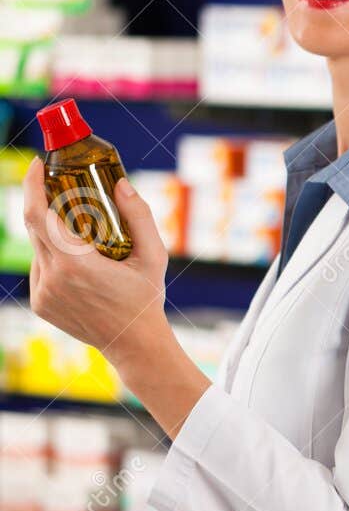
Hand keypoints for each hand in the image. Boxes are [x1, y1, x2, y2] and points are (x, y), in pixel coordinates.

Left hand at [23, 160, 169, 370]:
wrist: (134, 345)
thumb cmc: (145, 300)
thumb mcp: (153, 256)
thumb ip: (139, 216)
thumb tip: (121, 184)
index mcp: (75, 264)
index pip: (37, 215)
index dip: (31, 185)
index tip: (37, 165)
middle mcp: (52, 278)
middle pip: (34, 226)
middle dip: (44, 202)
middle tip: (62, 188)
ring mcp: (42, 293)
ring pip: (37, 247)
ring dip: (53, 233)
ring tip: (81, 236)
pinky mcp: (40, 304)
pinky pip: (39, 267)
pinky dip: (53, 257)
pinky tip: (78, 264)